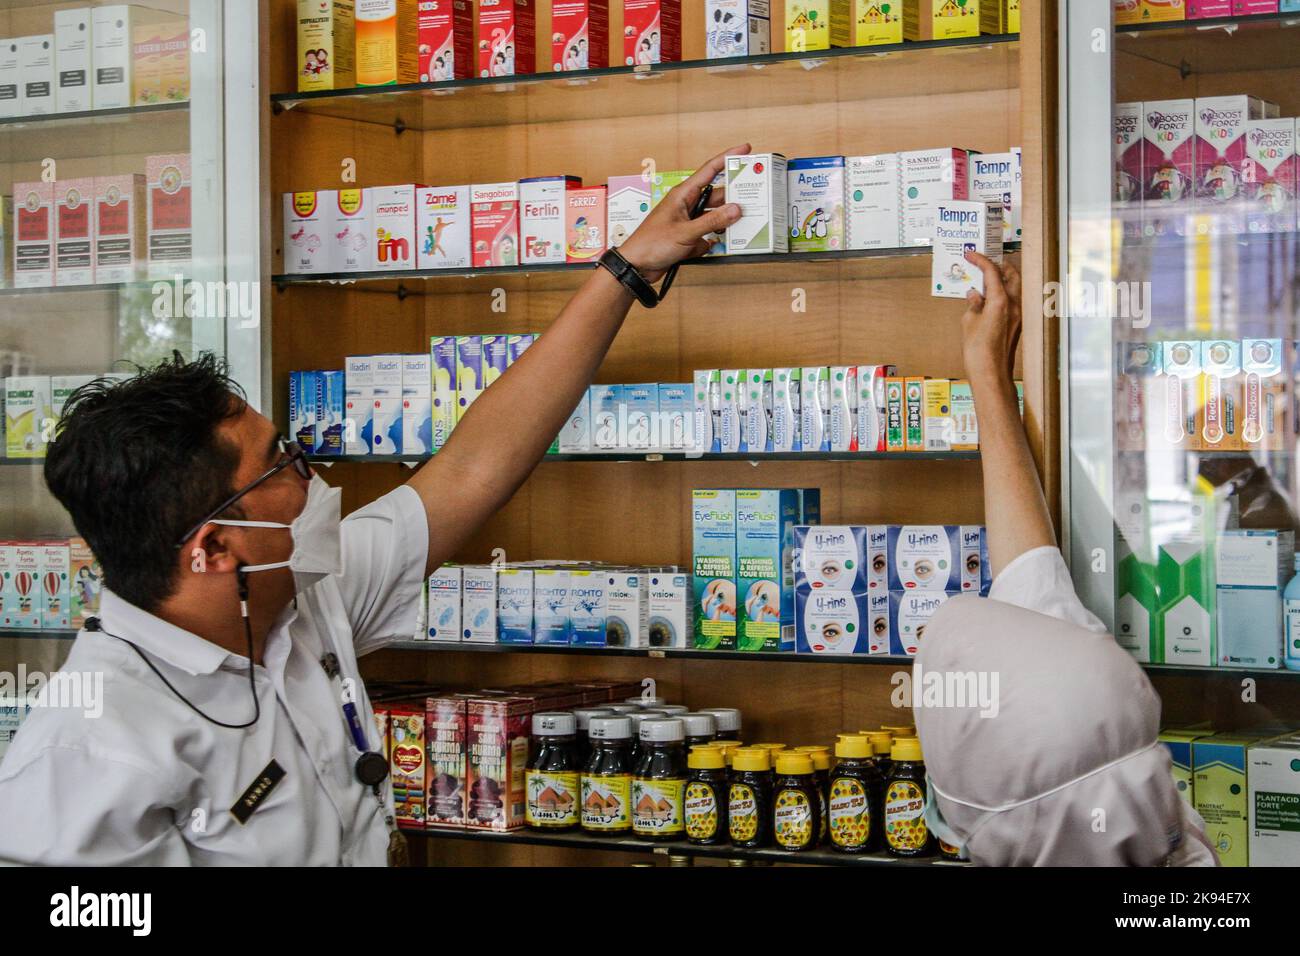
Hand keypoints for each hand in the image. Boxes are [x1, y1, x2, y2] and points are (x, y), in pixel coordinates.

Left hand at [616, 144, 748, 282]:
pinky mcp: (689, 237)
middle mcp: (687, 205)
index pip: (709, 171)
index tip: (745, 150)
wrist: (636, 267)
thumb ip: (712, 222)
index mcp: (683, 195)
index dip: (728, 158)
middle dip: (733, 198)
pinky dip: (714, 241)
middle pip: (717, 196)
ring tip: (741, 225)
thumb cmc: (650, 244)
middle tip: (753, 198)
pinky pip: (709, 235)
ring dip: (725, 223)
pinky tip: (719, 246)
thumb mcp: (685, 232)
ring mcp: (688, 222)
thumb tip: (735, 210)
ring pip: (715, 217)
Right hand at [961, 251, 1021, 386]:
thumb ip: (973, 304)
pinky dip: (1003, 294)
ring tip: (986, 281)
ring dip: (1002, 280)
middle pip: (1012, 275)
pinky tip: (989, 299)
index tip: (971, 255)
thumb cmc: (978, 351)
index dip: (980, 260)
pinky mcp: (1017, 324)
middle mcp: (1014, 305)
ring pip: (1015, 288)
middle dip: (999, 266)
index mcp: (1001, 300)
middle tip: (984, 263)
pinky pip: (1012, 301)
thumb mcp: (969, 323)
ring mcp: (1018, 314)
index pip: (992, 272)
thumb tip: (975, 295)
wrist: (991, 373)